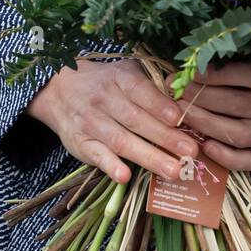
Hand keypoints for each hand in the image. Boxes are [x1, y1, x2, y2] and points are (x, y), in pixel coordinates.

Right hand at [26, 58, 199, 184]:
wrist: (59, 89)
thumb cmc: (106, 82)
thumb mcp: (125, 73)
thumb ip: (151, 87)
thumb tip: (184, 105)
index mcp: (119, 78)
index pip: (140, 91)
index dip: (159, 104)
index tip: (179, 118)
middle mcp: (104, 99)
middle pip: (136, 120)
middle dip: (165, 137)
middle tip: (191, 152)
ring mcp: (91, 122)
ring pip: (121, 141)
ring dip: (149, 157)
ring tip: (173, 170)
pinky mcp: (81, 143)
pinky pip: (96, 155)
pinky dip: (110, 166)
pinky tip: (125, 176)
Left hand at [162, 53, 250, 172]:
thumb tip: (207, 43)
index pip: (248, 76)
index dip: (217, 74)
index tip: (189, 68)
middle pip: (237, 105)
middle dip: (201, 97)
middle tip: (174, 88)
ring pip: (239, 133)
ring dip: (205, 123)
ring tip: (180, 111)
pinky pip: (250, 158)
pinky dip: (227, 156)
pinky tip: (204, 145)